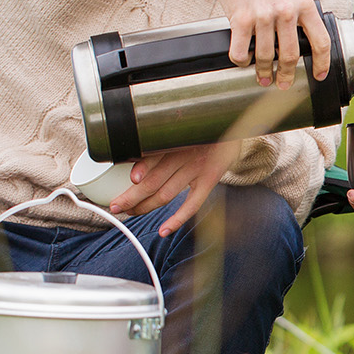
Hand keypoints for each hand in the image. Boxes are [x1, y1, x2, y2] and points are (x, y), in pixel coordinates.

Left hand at [107, 140, 242, 236]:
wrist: (236, 123)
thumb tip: (134, 163)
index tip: (121, 184)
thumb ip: (160, 141)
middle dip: (131, 197)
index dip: (134, 172)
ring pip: (166, 194)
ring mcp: (198, 168)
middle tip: (116, 206)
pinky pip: (191, 204)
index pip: (149, 158)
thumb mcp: (180, 128)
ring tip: (131, 213)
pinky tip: (164, 230)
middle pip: (152, 181)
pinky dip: (177, 218)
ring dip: (145, 206)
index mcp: (174, 139)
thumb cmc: (202, 128)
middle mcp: (184, 154)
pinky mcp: (210, 179)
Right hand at [214, 0, 330, 85]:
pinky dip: (241, 60)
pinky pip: (241, 51)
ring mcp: (263, 15)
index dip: (322, 63)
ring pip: (265, 57)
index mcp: (304, 5)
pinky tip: (242, 60)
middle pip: (290, 56)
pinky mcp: (240, 18)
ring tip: (262, 77)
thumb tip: (307, 42)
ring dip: (263, 72)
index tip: (319, 76)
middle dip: (287, 75)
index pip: (320, 41)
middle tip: (283, 84)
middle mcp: (286, 11)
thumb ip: (302, 14)